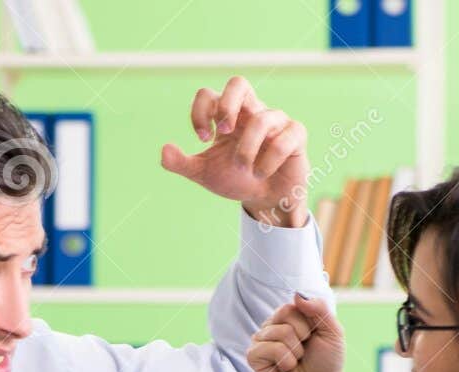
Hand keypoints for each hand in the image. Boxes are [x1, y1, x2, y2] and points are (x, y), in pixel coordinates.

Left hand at [161, 76, 308, 226]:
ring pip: (262, 119)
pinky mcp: (295, 136)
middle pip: (238, 83)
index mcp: (226, 116)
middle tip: (223, 130)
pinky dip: (270, 159)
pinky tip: (261, 173)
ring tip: (243, 168)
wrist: (264, 201)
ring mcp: (275, 121)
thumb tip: (163, 151)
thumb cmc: (236, 180)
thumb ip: (182, 163)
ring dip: (247, 148)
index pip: (208, 95)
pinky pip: (285, 138)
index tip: (202, 139)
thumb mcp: (204, 174)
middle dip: (228, 104)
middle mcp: (250, 112)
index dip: (200, 112)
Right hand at [248, 293, 344, 371]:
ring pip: (279, 331)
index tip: (315, 339)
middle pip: (285, 312)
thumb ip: (320, 309)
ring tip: (296, 364)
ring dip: (295, 351)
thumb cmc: (326, 368)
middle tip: (305, 353)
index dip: (311, 322)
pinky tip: (284, 371)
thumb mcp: (333, 333)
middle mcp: (274, 327)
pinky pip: (267, 347)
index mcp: (291, 319)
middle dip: (303, 334)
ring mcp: (261, 341)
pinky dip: (283, 361)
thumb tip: (296, 295)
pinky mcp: (253, 357)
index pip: (295, 303)